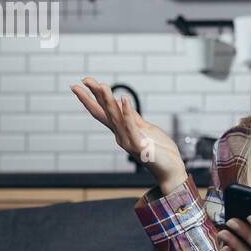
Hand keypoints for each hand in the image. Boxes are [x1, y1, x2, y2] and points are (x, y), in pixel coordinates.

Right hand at [71, 76, 185, 190]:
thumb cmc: (160, 151)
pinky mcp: (139, 145)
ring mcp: (128, 141)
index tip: (80, 83)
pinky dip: (127, 112)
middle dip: (94, 96)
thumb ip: (133, 117)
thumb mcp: (145, 129)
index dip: (92, 97)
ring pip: (116, 117)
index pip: (103, 112)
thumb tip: (122, 102)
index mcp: (122, 131)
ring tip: (102, 85)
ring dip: (108, 101)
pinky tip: (124, 99)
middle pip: (105, 113)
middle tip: (83, 80)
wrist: (171, 170)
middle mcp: (121, 136)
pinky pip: (131, 126)